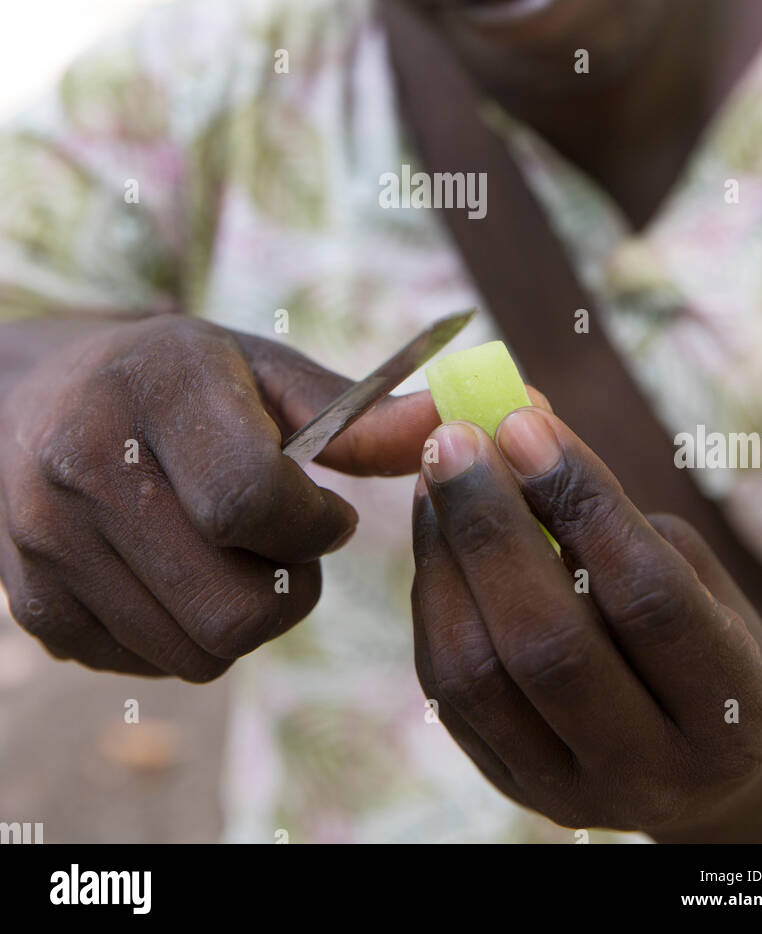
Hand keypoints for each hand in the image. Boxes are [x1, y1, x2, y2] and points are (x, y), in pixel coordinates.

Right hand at [0, 313, 437, 679]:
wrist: (31, 400)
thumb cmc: (175, 381)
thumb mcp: (258, 368)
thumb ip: (355, 412)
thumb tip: (446, 427)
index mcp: (153, 388)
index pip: (250, 500)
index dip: (313, 525)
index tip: (328, 513)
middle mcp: (84, 467)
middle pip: (230, 606)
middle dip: (289, 590)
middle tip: (286, 547)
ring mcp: (48, 545)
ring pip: (195, 653)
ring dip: (241, 617)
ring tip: (232, 555)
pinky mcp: (35, 607)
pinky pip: (150, 667)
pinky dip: (186, 633)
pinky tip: (178, 572)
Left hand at [412, 407, 761, 836]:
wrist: (699, 763)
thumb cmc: (702, 632)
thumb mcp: (696, 574)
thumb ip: (614, 516)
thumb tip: (516, 428)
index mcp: (730, 712)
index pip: (650, 598)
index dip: (582, 503)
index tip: (526, 423)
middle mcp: (651, 771)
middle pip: (550, 648)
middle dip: (493, 528)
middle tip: (458, 437)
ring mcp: (570, 793)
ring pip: (479, 675)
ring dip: (446, 557)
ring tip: (437, 475)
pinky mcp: (507, 784)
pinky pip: (448, 690)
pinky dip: (432, 596)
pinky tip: (435, 529)